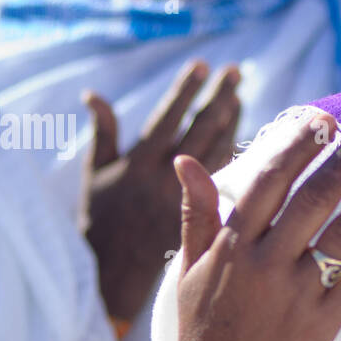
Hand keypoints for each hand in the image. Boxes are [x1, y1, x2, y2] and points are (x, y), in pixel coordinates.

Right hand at [82, 60, 240, 321]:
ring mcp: (189, 196)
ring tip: (240, 95)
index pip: (168, 117)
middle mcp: (166, 179)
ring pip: (219, 150)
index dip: (186, 90)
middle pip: (200, 129)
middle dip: (218, 97)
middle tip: (235, 71)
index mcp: (138, 165)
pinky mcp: (205, 214)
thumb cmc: (102, 220)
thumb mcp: (95, 176)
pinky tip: (248, 133)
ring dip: (233, 120)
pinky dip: (239, 152)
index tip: (203, 63)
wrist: (114, 277)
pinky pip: (228, 177)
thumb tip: (92, 93)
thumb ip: (102, 133)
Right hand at [172, 112, 340, 340]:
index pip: (269, 181)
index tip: (323, 119)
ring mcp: (295, 296)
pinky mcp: (321, 325)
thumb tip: (185, 161)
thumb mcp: (188, 273)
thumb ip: (196, 215)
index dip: (299, 146)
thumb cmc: (201, 333)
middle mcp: (264, 267)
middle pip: (313, 198)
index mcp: (231, 248)